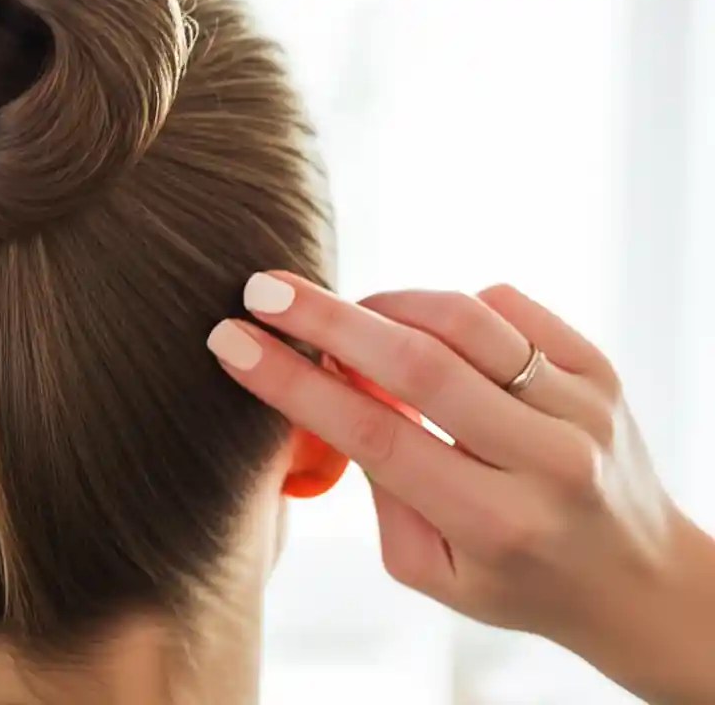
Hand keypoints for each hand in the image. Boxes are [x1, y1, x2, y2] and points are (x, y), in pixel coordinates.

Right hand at [209, 272, 714, 702]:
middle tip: (261, 289)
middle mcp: (547, 459)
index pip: (375, 434)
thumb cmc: (514, 579)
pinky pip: (509, 305)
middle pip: (418, 364)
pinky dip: (449, 308)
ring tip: (342, 317)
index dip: (293, 383)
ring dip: (383, 305)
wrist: (637, 578)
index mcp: (494, 522)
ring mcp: (583, 407)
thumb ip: (381, 489)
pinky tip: (426, 334)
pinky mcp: (602, 368)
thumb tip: (340, 389)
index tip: (231, 342)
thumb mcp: (429, 571)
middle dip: (324, 320)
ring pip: (465, 320)